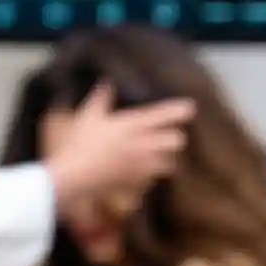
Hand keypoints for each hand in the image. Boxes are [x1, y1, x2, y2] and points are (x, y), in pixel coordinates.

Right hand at [46, 83, 194, 210]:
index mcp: (132, 125)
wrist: (75, 175)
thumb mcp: (87, 116)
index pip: (163, 115)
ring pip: (170, 162)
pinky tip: (146, 173)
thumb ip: (100, 99)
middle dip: (175, 137)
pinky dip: (153, 175)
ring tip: (161, 155)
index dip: (179, 110)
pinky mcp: (136, 181)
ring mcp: (142, 165)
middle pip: (176, 140)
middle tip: (170, 136)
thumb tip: (106, 83)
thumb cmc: (79, 143)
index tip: (190, 108)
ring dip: (168, 158)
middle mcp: (142, 144)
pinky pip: (154, 179)